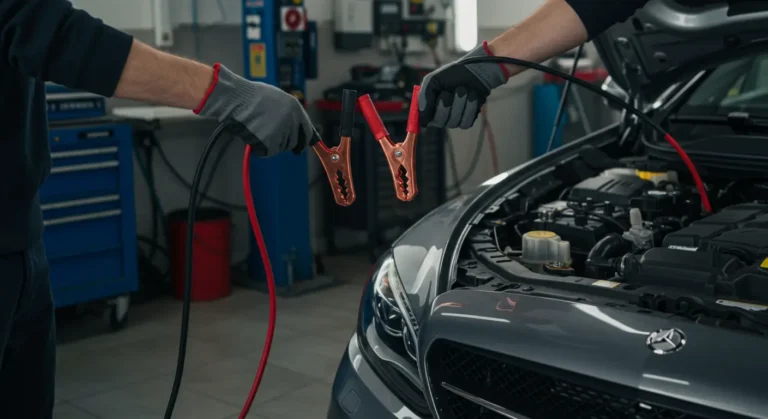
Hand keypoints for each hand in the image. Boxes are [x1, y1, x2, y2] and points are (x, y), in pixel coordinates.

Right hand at [195, 64, 314, 156]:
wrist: (236, 99)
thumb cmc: (250, 96)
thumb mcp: (276, 97)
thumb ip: (287, 111)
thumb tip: (294, 126)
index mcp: (295, 108)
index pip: (307, 130)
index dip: (304, 141)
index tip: (300, 148)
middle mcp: (292, 120)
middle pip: (293, 142)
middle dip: (283, 143)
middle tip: (269, 137)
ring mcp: (282, 131)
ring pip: (280, 148)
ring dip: (270, 144)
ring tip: (257, 129)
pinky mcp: (271, 142)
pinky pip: (268, 152)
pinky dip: (259, 149)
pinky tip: (252, 136)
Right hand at [418, 43, 507, 128]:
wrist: (473, 71)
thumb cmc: (450, 75)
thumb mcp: (433, 80)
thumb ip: (424, 96)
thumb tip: (422, 117)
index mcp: (429, 108)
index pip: (424, 120)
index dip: (427, 114)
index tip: (431, 104)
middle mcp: (440, 117)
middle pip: (439, 122)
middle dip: (444, 106)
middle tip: (447, 93)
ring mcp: (454, 120)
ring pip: (454, 122)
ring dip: (459, 103)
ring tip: (463, 89)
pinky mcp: (467, 121)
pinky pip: (466, 123)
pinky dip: (470, 108)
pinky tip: (472, 95)